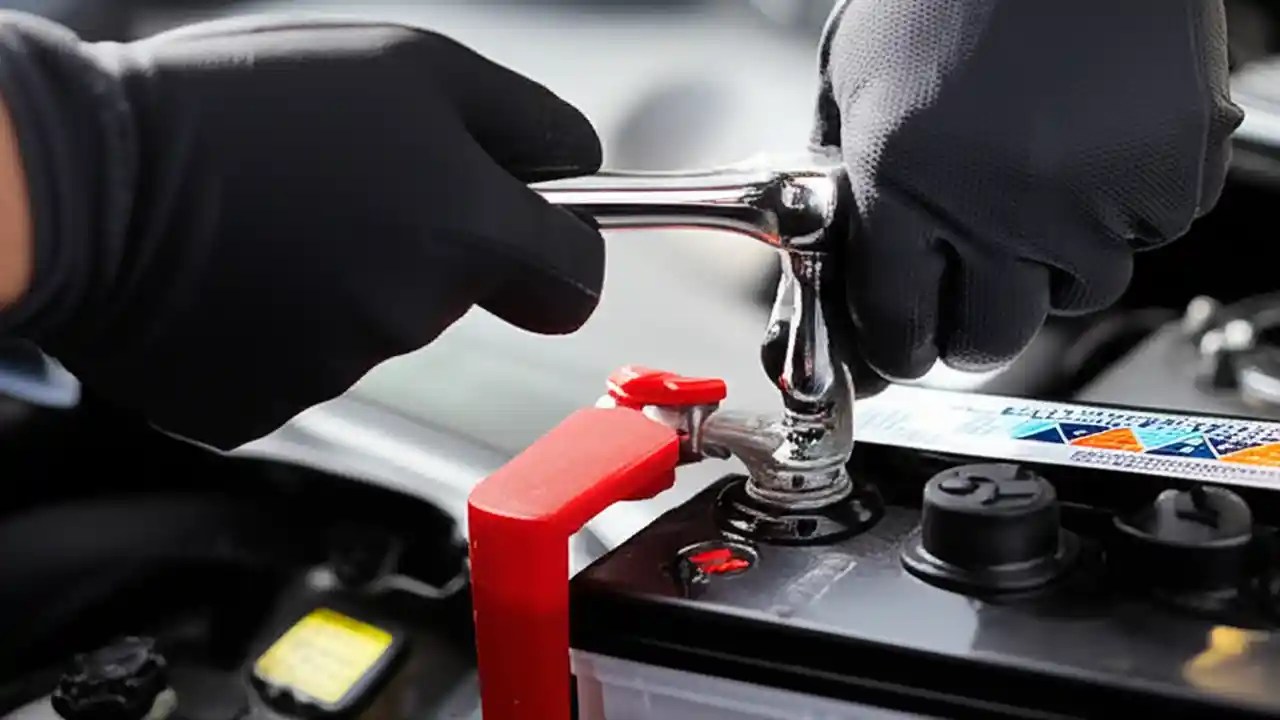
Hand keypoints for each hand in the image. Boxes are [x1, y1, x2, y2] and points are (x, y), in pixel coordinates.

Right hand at [0, 13, 603, 448]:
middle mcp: (411, 316)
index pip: (575, 279)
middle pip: (460, 295)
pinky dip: (276, 330)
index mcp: (463, 232)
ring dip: (343, 282)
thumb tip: (580, 167)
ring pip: (376, 329)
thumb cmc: (241, 108)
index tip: (538, 236)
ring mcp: (334, 373)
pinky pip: (298, 368)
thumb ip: (522, 123)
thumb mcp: (410, 66)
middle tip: (346, 187)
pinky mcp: (260, 409)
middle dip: (426, 246)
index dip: (562, 252)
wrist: (83, 181)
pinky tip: (232, 275)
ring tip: (271, 219)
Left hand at [812, 0, 1241, 385]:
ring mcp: (1090, 196)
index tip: (906, 338)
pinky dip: (1122, 211)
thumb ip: (845, 175)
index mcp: (902, 179)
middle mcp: (996, 203)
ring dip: (1054, 264)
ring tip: (1038, 188)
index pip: (897, 327)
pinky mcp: (1168, 176)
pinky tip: (1094, 150)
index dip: (899, 343)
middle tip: (973, 288)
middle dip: (973, 326)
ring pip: (1077, 292)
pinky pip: (1145, 238)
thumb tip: (842, 258)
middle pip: (989, 341)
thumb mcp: (854, 77)